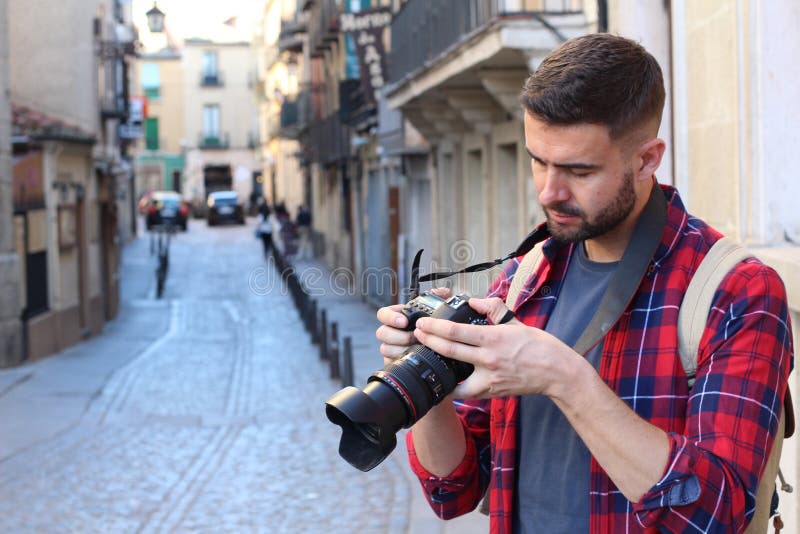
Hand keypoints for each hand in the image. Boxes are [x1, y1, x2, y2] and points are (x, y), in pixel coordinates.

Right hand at [375, 288, 451, 363]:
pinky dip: (401, 360)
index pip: (383, 314)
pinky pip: (389, 362)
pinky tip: (413, 357)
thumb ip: (439, 299)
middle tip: (413, 337)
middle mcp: (391, 332)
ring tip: (416, 348)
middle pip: (381, 333)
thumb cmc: (431, 329)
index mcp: (397, 317)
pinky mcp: (393, 361)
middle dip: (398, 336)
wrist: (437, 349)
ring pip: (385, 348)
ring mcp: (391, 347)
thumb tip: (443, 292)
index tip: (403, 321)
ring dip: (400, 349)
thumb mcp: (436, 312)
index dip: (390, 317)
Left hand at [413, 297, 578, 398]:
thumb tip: (474, 301)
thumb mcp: (516, 321)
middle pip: (449, 351)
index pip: (456, 331)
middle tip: (417, 335)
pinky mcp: (492, 392)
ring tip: (427, 358)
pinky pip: (466, 391)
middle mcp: (488, 359)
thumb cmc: (538, 346)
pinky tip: (447, 380)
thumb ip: (492, 308)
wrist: (556, 372)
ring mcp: (489, 379)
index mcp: (493, 338)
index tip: (423, 323)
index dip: (435, 327)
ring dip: (438, 367)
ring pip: (454, 376)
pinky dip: (455, 387)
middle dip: (429, 342)